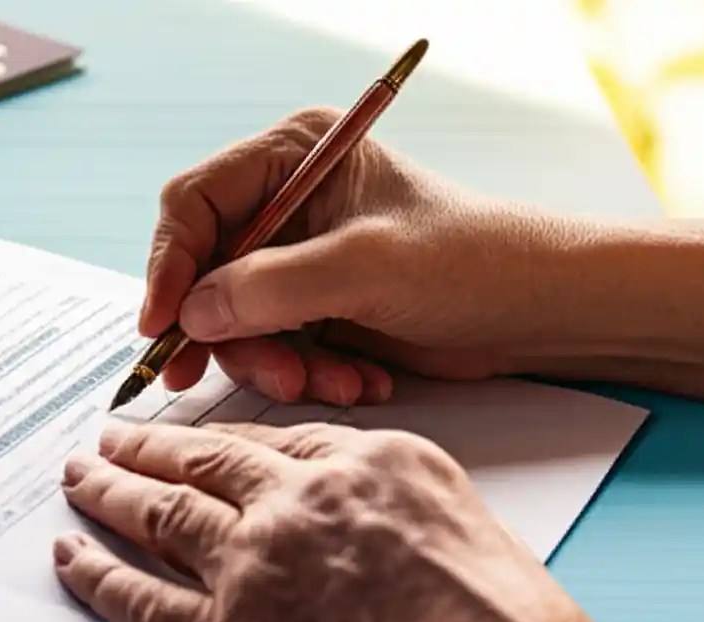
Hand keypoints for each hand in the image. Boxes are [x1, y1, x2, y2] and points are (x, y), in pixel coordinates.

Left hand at [54, 421, 638, 621]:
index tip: (195, 439)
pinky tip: (72, 554)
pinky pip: (139, 596)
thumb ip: (387, 501)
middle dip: (149, 447)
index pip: (272, 439)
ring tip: (80, 475)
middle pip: (203, 461)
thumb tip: (343, 512)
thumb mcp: (464, 525)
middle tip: (114, 437)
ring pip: (159, 511)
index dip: (219, 439)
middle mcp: (301, 500)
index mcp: (370, 463)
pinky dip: (96, 572)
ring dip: (110, 490)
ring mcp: (256, 565)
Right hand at [142, 106, 571, 404]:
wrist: (540, 312)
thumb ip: (271, 287)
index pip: (194, 203)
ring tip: (331, 383)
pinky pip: (273, 346)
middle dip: (230, 332)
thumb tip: (191, 315)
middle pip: (207, 270)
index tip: (163, 326)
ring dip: (276, 362)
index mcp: (294, 156)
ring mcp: (298, 258)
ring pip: (236, 320)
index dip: (170, 265)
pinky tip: (356, 381)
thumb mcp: (367, 267)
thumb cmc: (472, 262)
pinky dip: (304, 373)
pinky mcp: (314, 306)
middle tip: (252, 377)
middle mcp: (286, 202)